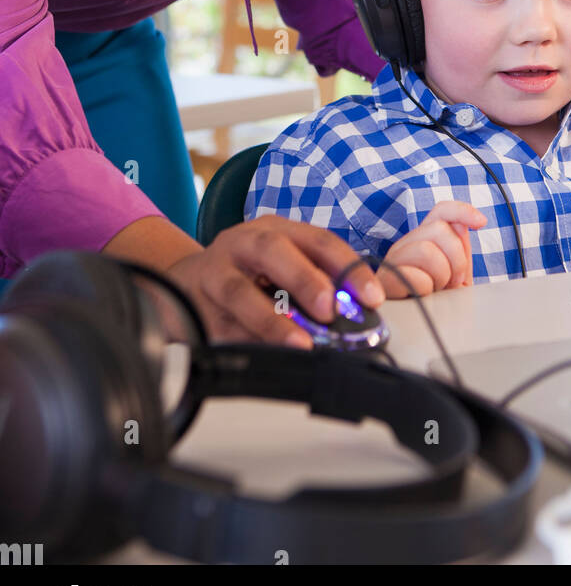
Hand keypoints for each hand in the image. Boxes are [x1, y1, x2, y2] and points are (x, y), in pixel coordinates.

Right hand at [163, 215, 384, 347]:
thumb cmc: (245, 272)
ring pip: (239, 291)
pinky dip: (245, 342)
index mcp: (274, 229)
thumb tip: (356, 313)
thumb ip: (316, 281)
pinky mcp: (193, 304)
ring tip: (299, 343)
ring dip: (272, 320)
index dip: (347, 267)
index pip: (318, 241)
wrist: (183, 280)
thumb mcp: (281, 262)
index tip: (372, 296)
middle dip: (304, 279)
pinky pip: (220, 326)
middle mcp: (243, 244)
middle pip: (273, 252)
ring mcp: (214, 273)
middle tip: (328, 309)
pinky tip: (265, 355)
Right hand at [376, 201, 486, 298]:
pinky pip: (414, 275)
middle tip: (452, 281)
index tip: (482, 223)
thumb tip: (463, 224)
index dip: (462, 210)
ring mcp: (393, 260)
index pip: (441, 211)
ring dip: (441, 275)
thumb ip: (460, 248)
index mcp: (423, 239)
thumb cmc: (438, 303)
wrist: (423, 329)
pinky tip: (422, 296)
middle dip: (456, 259)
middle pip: (439, 229)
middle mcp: (407, 244)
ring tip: (436, 289)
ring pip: (427, 250)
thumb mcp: (457, 275)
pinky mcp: (385, 280)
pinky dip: (425, 289)